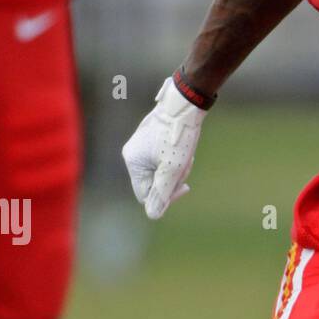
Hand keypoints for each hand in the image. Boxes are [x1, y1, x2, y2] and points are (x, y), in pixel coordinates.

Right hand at [122, 77, 206, 219]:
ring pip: (160, 171)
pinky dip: (176, 158)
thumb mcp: (172, 169)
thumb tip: (153, 215)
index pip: (145, 195)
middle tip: (186, 163)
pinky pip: (163, 159)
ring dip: (176, 168)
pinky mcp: (151, 139)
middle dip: (173, 179)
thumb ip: (161, 193)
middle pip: (154, 183)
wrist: (185, 103)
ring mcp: (141, 146)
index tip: (185, 186)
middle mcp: (132, 154)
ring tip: (186, 154)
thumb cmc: (178, 136)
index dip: (166, 196)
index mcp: (132, 162)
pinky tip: (184, 149)